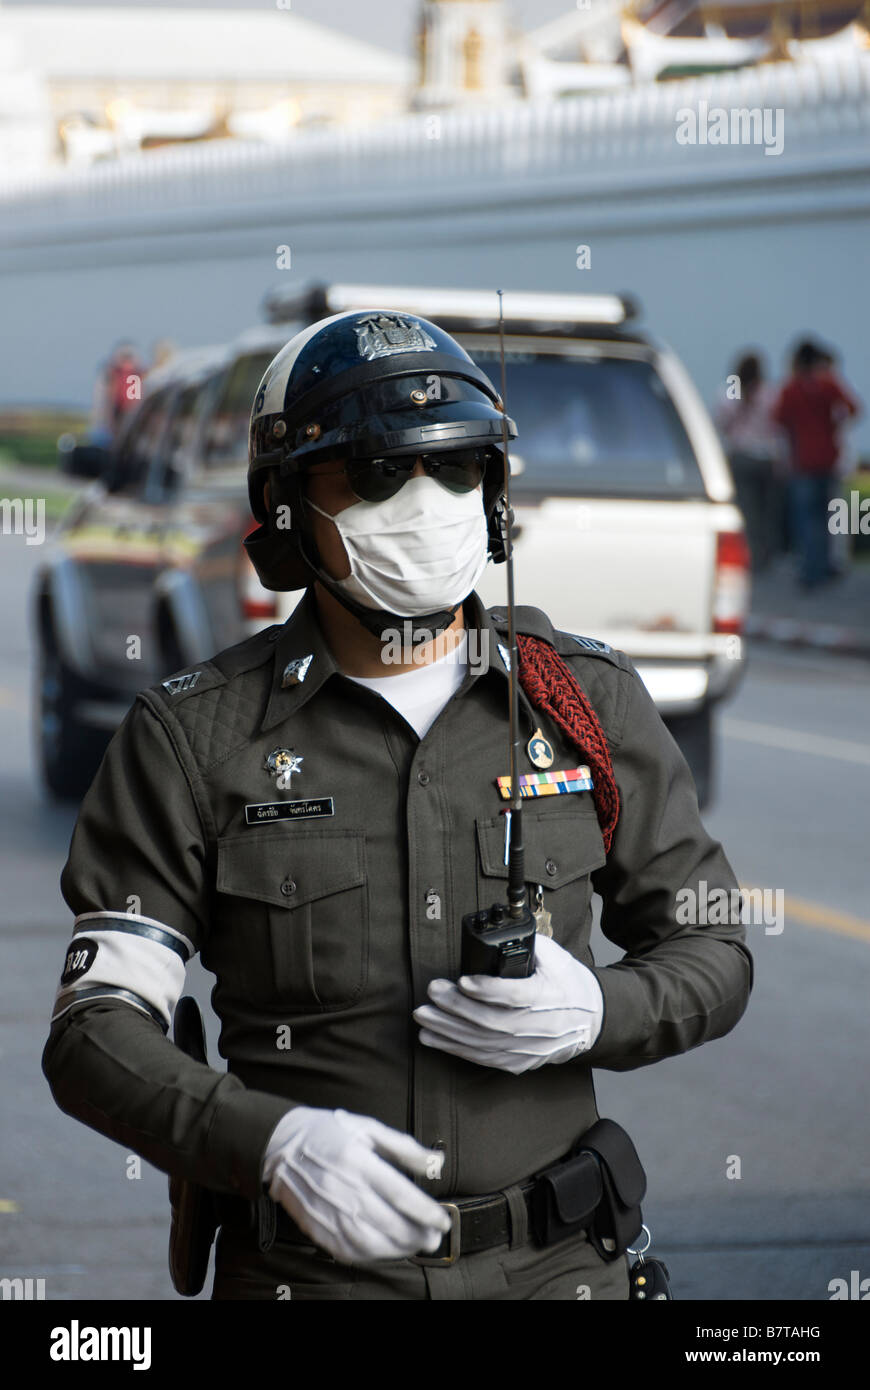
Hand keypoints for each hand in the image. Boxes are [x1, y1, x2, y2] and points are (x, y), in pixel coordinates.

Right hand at [262, 1106, 451, 1264]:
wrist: (280, 1146)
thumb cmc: (327, 1133)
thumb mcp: (368, 1128)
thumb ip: (404, 1147)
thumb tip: (435, 1162)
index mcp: (357, 1161)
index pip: (399, 1194)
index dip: (425, 1212)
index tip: (442, 1221)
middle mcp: (343, 1189)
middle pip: (388, 1223)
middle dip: (417, 1235)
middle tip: (433, 1237)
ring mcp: (328, 1212)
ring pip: (370, 1242)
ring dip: (398, 1249)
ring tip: (414, 1244)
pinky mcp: (317, 1228)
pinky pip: (349, 1251)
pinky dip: (372, 1256)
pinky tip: (386, 1249)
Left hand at [413, 933, 603, 1073]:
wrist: (590, 1020)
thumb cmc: (568, 983)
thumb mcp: (556, 957)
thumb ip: (529, 943)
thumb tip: (498, 928)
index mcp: (549, 996)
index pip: (516, 996)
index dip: (488, 990)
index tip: (463, 980)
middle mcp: (539, 1027)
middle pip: (492, 1021)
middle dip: (456, 1007)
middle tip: (433, 991)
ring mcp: (528, 1049)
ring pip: (482, 1043)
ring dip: (448, 1030)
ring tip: (423, 1015)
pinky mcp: (518, 1062)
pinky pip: (483, 1058)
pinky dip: (456, 1049)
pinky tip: (433, 1038)